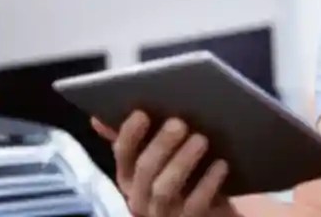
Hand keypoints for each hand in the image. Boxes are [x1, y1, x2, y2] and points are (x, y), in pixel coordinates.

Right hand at [92, 111, 232, 216]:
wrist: (212, 210)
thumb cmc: (184, 175)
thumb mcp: (162, 156)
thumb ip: (138, 137)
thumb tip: (99, 117)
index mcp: (130, 178)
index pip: (122, 155)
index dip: (129, 135)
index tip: (142, 113)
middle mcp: (141, 198)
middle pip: (144, 170)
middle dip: (161, 144)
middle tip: (179, 123)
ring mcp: (164, 214)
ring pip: (164, 190)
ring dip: (182, 161)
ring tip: (201, 139)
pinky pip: (194, 205)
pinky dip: (208, 184)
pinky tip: (221, 165)